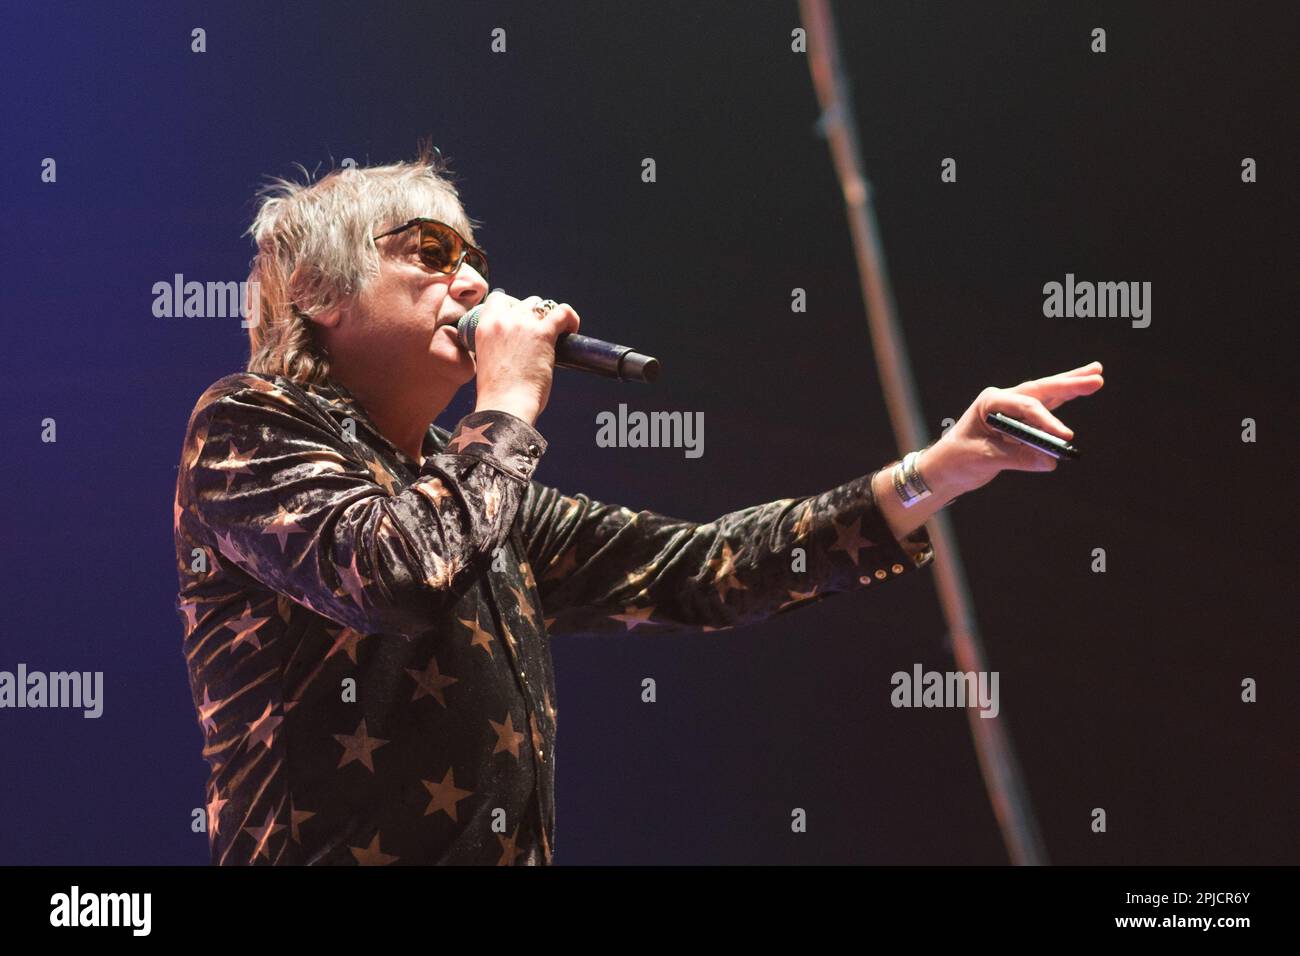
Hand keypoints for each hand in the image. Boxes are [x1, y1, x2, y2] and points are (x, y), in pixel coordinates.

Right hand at [471, 290, 580, 425]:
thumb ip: (496, 344)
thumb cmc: (497, 391)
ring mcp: (522, 324)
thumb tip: (514, 344)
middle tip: (538, 337)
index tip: (520, 322)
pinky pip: (562, 312)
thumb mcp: (487, 359)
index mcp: (484, 326)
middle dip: (533, 316)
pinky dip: (570, 318)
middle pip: (523, 303)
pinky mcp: (542, 333)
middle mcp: (502, 320)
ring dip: (549, 318)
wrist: (505, 404)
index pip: (499, 299)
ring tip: (556, 335)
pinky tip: (571, 330)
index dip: (513, 307)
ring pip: (542, 305)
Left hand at [922, 361, 1104, 497]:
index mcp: (990, 402)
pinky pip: (1044, 408)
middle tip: (1096, 377)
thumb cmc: (957, 459)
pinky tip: (1079, 388)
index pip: (1025, 408)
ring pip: (1045, 394)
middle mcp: (1002, 400)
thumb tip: (1051, 461)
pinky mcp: (1018, 421)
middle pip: (1040, 390)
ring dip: (1070, 384)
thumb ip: (1018, 458)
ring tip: (1096, 373)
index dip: (1047, 422)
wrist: (945, 468)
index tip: (1065, 438)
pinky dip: (1063, 400)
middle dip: (1069, 383)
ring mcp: (1011, 408)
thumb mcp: (984, 459)